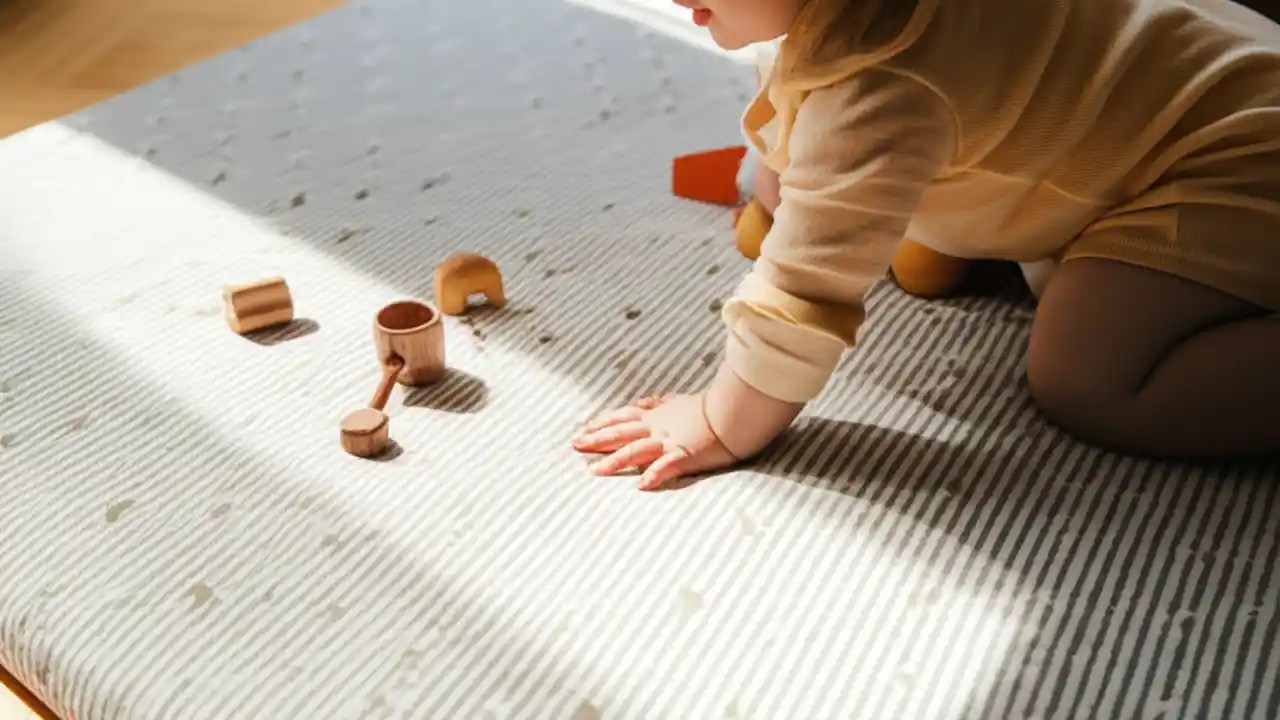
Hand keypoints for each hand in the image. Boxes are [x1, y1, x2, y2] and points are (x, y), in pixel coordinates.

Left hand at [571, 393, 739, 490]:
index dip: (600, 424)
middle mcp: (657, 428)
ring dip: (615, 461)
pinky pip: (668, 465)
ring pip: (636, 450)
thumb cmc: (709, 407)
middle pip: (621, 433)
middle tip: (575, 446)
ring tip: (595, 471)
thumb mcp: (679, 401)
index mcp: (656, 416)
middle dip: (596, 440)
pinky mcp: (686, 455)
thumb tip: (646, 401)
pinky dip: (654, 474)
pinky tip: (641, 485)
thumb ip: (660, 403)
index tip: (581, 431)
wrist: (733, 411)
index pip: (621, 418)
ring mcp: (670, 441)